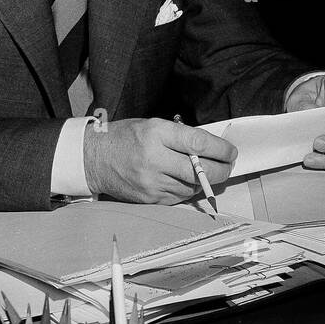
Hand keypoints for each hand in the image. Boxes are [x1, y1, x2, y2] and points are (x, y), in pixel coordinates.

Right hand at [82, 119, 236, 204]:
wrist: (93, 158)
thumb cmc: (124, 137)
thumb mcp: (152, 125)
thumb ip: (179, 136)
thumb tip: (209, 147)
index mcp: (156, 134)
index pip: (199, 143)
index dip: (221, 149)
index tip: (231, 152)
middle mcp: (155, 158)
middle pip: (201, 170)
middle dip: (222, 170)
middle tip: (228, 166)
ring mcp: (152, 182)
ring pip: (193, 186)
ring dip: (206, 181)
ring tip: (210, 172)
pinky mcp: (150, 198)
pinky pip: (180, 197)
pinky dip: (189, 189)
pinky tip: (187, 181)